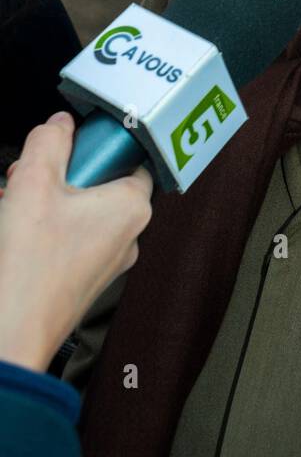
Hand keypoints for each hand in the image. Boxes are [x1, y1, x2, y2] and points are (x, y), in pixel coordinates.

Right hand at [0, 113, 152, 372]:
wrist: (11, 332)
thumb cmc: (29, 267)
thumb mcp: (33, 183)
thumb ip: (49, 142)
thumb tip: (59, 125)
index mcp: (131, 207)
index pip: (132, 156)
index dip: (99, 144)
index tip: (72, 144)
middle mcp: (128, 235)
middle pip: (99, 182)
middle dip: (58, 173)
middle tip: (29, 176)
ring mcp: (106, 261)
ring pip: (78, 211)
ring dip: (44, 200)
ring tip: (14, 202)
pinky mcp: (83, 280)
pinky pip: (68, 238)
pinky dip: (42, 227)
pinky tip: (13, 229)